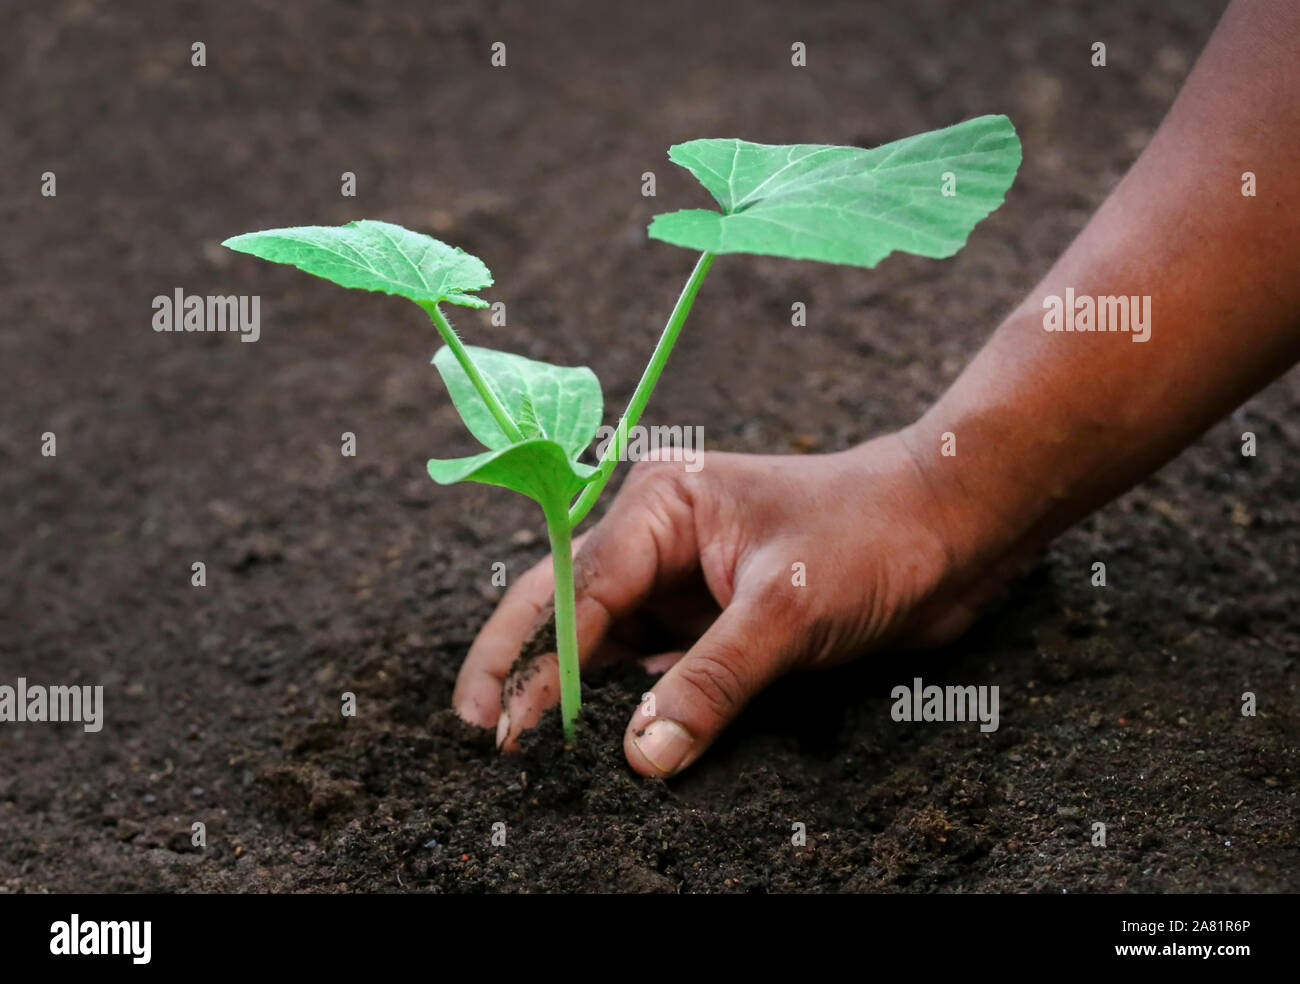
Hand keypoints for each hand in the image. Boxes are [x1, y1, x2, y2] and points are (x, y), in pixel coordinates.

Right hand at [452, 430, 994, 776]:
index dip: (533, 659)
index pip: (576, 588)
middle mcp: (658, 538)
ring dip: (571, 689)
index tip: (500, 724)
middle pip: (568, 606)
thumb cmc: (872, 537)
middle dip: (524, 665)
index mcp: (660, 505)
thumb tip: (643, 754)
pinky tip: (600, 737)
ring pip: (606, 639)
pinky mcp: (713, 617)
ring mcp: (685, 580)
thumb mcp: (786, 609)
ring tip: (525, 748)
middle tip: (481, 733)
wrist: (950, 529)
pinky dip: (630, 700)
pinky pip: (654, 663)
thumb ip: (711, 681)